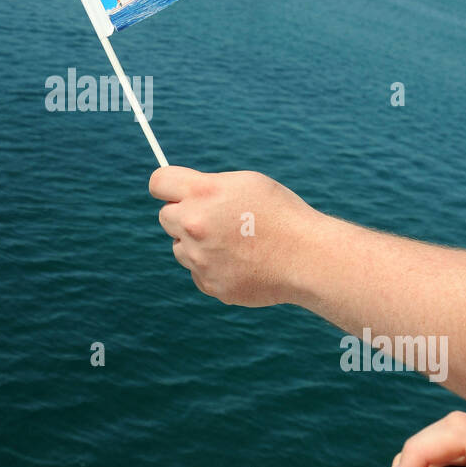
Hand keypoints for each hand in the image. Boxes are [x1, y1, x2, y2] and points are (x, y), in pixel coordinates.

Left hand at [149, 166, 319, 306]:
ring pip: (179, 248)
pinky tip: (240, 263)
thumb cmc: (281, 214)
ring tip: (233, 243)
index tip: (172, 192)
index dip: (165, 186)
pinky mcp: (209, 284)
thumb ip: (208, 187)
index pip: (158, 182)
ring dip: (196, 245)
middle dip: (183, 216)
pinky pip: (197, 272)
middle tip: (215, 219)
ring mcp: (199, 257)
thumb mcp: (245, 184)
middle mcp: (194, 224)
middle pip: (165, 216)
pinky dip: (212, 268)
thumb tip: (181, 195)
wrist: (307, 257)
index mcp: (203, 192)